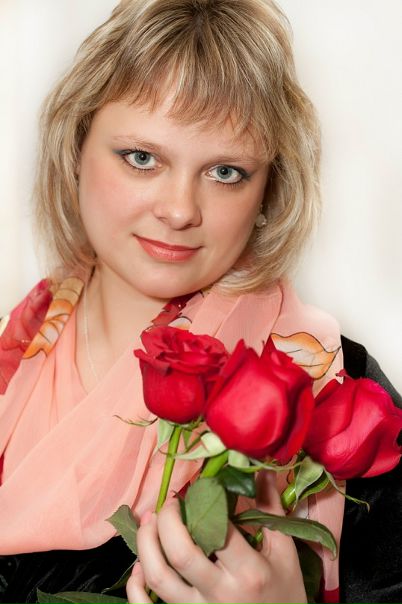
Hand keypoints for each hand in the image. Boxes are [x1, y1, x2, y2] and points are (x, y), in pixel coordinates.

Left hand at [127, 471, 306, 603]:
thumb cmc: (285, 594)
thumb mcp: (284, 552)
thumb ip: (269, 508)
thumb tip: (263, 468)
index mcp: (248, 571)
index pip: (217, 530)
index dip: (203, 502)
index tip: (198, 488)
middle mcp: (220, 593)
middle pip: (180, 553)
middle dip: (167, 520)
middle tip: (169, 503)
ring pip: (158, 578)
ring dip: (146, 544)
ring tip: (149, 522)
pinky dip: (136, 586)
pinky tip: (139, 566)